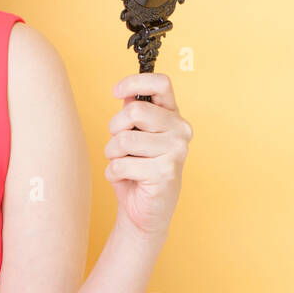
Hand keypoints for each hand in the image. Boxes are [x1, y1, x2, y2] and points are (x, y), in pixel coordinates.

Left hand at [103, 72, 191, 238]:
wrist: (145, 210)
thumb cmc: (137, 168)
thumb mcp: (133, 135)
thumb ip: (132, 112)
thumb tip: (125, 92)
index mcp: (173, 115)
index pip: (161, 83)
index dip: (134, 82)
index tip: (116, 92)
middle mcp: (180, 130)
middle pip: (134, 111)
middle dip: (115, 128)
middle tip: (119, 145)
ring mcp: (176, 151)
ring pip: (123, 139)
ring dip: (112, 154)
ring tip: (124, 163)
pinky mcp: (166, 172)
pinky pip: (121, 164)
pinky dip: (113, 173)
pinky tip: (126, 179)